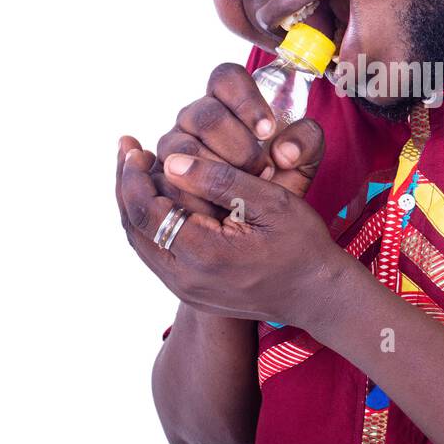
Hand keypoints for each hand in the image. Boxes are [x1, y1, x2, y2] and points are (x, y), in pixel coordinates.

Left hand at [117, 140, 354, 330]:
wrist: (317, 295)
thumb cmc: (302, 244)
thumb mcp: (271, 201)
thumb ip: (220, 180)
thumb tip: (171, 161)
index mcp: (204, 254)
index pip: (147, 212)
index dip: (134, 177)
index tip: (134, 148)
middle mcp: (187, 279)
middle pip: (134, 229)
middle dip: (126, 187)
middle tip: (126, 153)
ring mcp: (187, 291)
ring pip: (142, 245)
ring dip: (134, 206)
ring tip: (134, 172)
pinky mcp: (192, 295)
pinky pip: (157, 256)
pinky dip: (150, 225)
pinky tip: (158, 201)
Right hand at [153, 62, 322, 214]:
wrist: (254, 223)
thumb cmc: (274, 182)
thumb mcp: (301, 163)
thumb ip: (306, 143)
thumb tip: (284, 151)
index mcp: (225, 100)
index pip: (226, 78)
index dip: (246, 100)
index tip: (268, 131)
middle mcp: (195, 117)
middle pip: (206, 116)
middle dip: (238, 147)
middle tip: (261, 171)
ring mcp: (173, 145)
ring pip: (184, 149)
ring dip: (217, 174)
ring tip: (242, 193)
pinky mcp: (160, 176)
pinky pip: (167, 182)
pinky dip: (197, 197)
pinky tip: (219, 208)